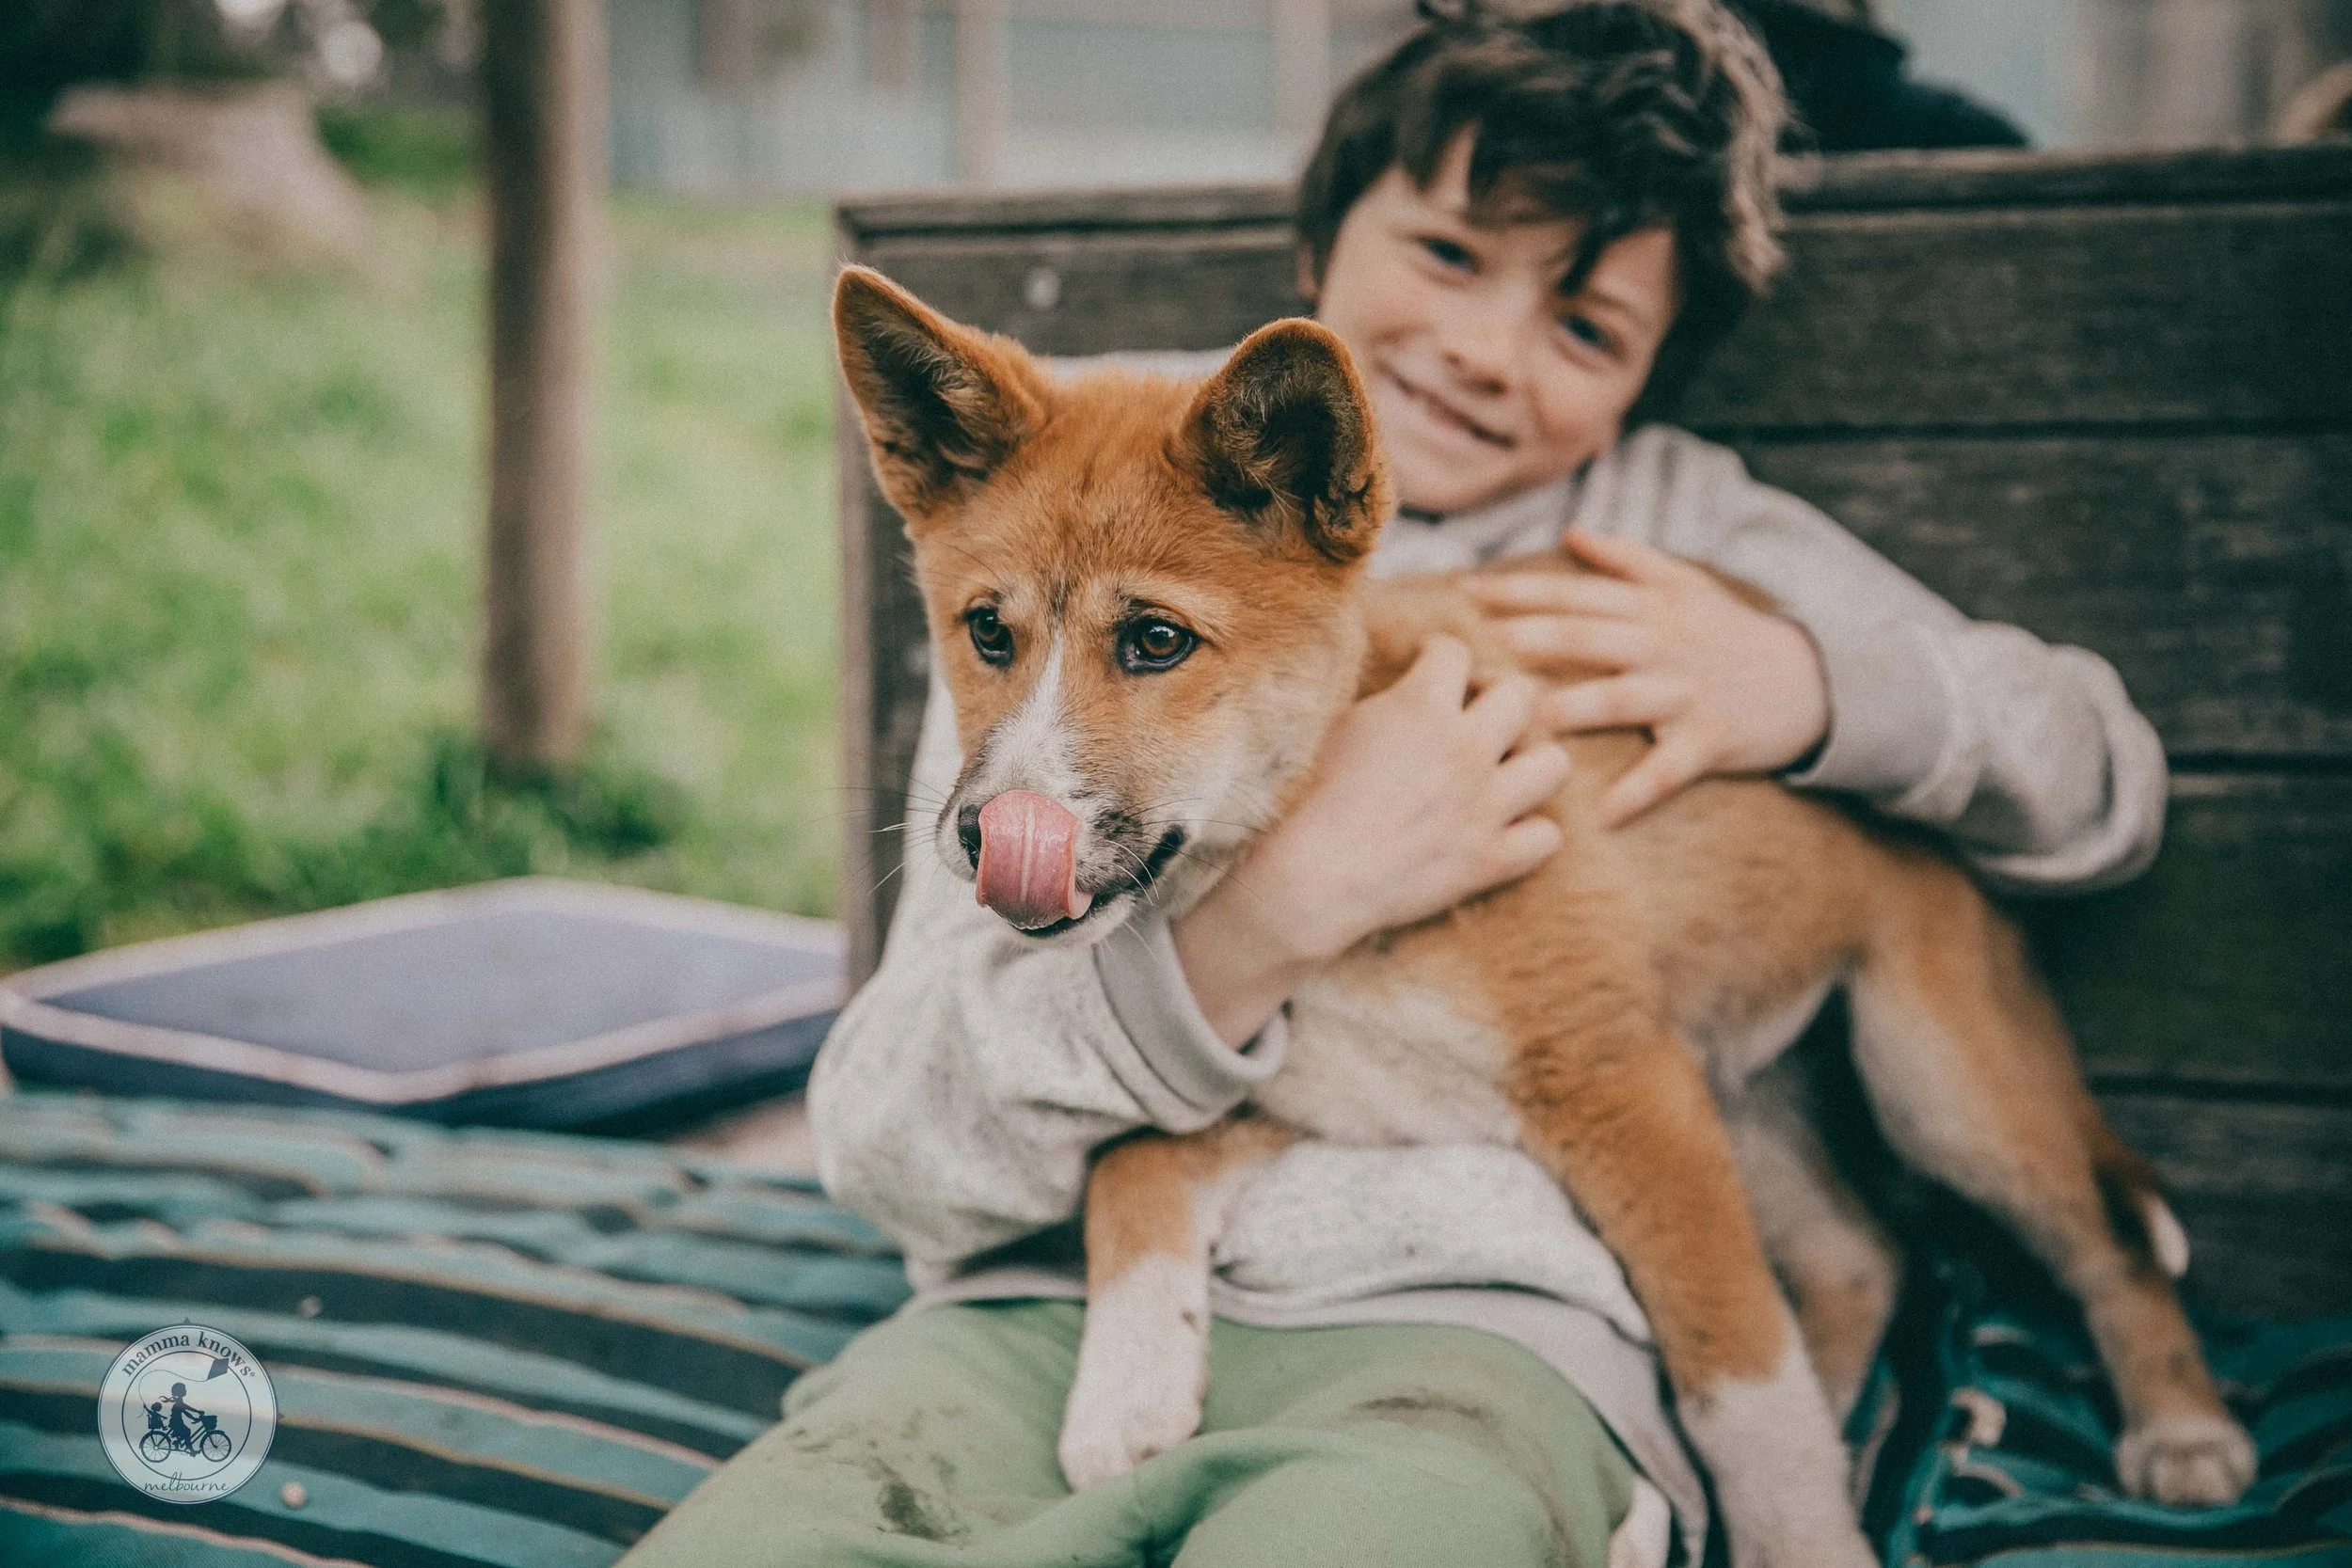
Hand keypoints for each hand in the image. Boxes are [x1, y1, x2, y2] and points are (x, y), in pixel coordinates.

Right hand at [1173, 635, 1568, 1045]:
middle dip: (1500, 698)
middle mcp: (1466, 748)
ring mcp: (1485, 806)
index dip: (1439, 655)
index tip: (1428, 666)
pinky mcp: (1490, 860)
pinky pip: (1547, 836)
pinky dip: (1528, 834)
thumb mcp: (1335, 728)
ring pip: (1555, 763)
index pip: (1454, 650)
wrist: (1306, 880)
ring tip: (1502, 772)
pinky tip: (1501, 831)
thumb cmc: (1303, 800)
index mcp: (1421, 707)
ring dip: (1530, 763)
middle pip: (1524, 693)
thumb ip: (1383, 701)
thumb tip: (1401, 684)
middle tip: (1475, 717)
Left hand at [1464, 529, 1829, 826]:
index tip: (1467, 590)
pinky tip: (1602, 814)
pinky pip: (1669, 769)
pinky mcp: (1709, 739)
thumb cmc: (1729, 632)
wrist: (1809, 680)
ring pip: (1624, 698)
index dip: (1521, 590)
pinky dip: (1638, 792)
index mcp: (1650, 607)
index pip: (1576, 592)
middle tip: (1487, 646)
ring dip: (1579, 707)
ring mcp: (1685, 693)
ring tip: (1534, 721)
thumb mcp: (1686, 583)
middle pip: (1592, 636)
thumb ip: (1625, 557)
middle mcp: (1663, 645)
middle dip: (1538, 636)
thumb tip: (1570, 530)